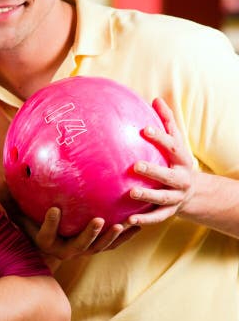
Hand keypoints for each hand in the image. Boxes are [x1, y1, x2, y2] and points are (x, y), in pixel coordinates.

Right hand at [0, 186, 137, 263]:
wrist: (45, 249)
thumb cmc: (31, 227)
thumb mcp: (18, 215)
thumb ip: (11, 201)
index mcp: (46, 241)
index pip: (46, 234)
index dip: (50, 223)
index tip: (54, 209)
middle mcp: (65, 251)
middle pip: (79, 246)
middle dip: (90, 234)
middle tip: (100, 220)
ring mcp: (82, 252)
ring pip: (99, 248)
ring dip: (112, 237)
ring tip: (123, 223)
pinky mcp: (95, 249)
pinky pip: (112, 245)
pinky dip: (125, 237)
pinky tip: (137, 224)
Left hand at [129, 97, 195, 223]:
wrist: (193, 192)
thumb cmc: (175, 161)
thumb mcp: (176, 142)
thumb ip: (166, 122)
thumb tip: (155, 99)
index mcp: (182, 160)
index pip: (173, 147)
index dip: (160, 138)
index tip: (144, 130)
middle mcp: (181, 179)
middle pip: (169, 176)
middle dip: (153, 171)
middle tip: (135, 165)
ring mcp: (176, 197)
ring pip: (162, 199)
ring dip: (147, 197)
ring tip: (130, 194)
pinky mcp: (168, 212)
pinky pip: (156, 218)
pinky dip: (143, 220)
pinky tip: (127, 221)